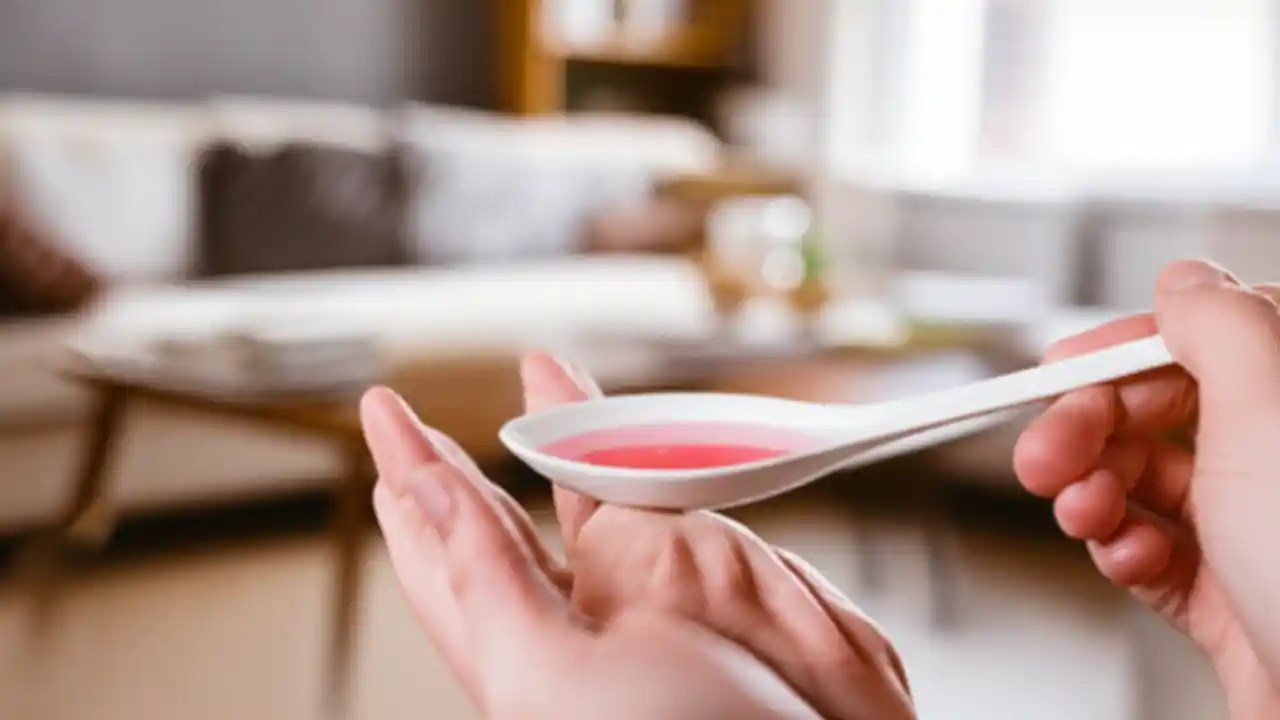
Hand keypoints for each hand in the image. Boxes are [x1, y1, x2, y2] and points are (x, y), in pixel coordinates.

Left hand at [360, 354, 914, 718]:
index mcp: (518, 653)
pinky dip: (638, 444)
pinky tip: (619, 417)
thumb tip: (427, 495)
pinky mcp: (712, 566)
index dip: (410, 483)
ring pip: (584, 492)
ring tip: (534, 378)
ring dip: (554, 433)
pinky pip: (664, 485)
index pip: (439, 552)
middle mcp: (576, 618)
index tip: (387, 415)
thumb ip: (486, 583)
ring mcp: (645, 587)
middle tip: (409, 415)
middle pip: (494, 525)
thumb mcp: (551, 679)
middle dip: (453, 467)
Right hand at [1014, 260, 1279, 718]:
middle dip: (1085, 432)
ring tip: (1081, 518)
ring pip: (1144, 485)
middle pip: (1157, 413)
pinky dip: (1122, 553)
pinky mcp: (1237, 599)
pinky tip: (1128, 561)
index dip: (1117, 352)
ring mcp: (1260, 531)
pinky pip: (1154, 555)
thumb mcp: (1269, 408)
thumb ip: (1219, 322)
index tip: (1055, 370)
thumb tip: (1183, 278)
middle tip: (1041, 459)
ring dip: (1092, 495)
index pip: (1197, 340)